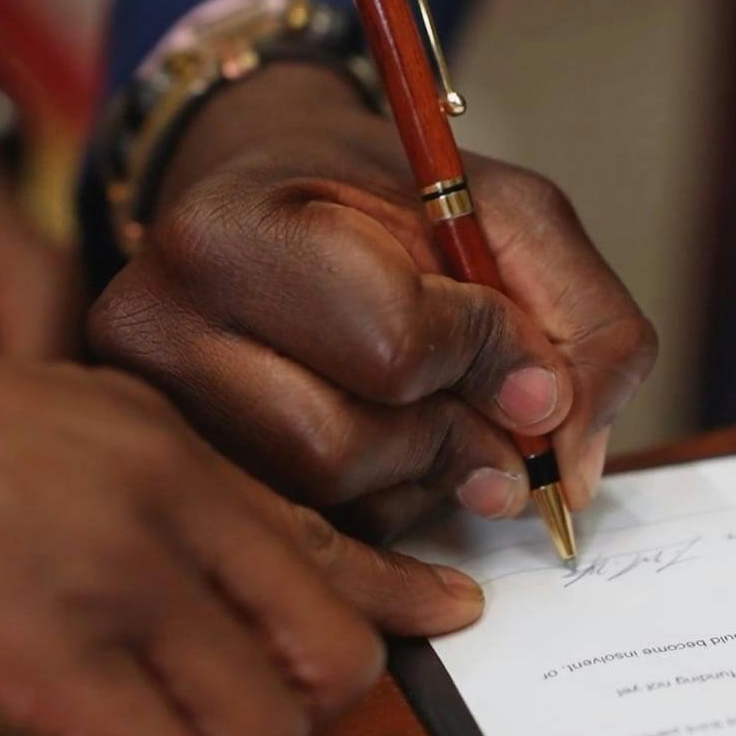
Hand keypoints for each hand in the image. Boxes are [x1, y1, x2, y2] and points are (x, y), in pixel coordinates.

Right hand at [0, 223, 482, 735]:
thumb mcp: (46, 437)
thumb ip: (130, 499)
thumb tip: (168, 581)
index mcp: (179, 453)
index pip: (329, 540)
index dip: (398, 597)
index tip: (446, 618)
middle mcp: (182, 505)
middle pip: (332, 656)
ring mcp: (130, 571)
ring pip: (263, 735)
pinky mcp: (56, 642)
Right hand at [88, 64, 656, 537]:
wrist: (271, 199)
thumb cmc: (383, 199)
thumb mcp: (506, 210)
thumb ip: (580, 319)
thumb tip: (570, 468)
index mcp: (224, 233)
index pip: (392, 343)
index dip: (492, 361)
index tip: (534, 365)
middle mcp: (154, 327)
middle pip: (349, 446)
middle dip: (457, 439)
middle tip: (503, 416)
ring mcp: (155, 415)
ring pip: (332, 503)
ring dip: (426, 478)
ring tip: (442, 412)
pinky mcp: (181, 474)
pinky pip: (312, 536)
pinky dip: (388, 507)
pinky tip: (398, 450)